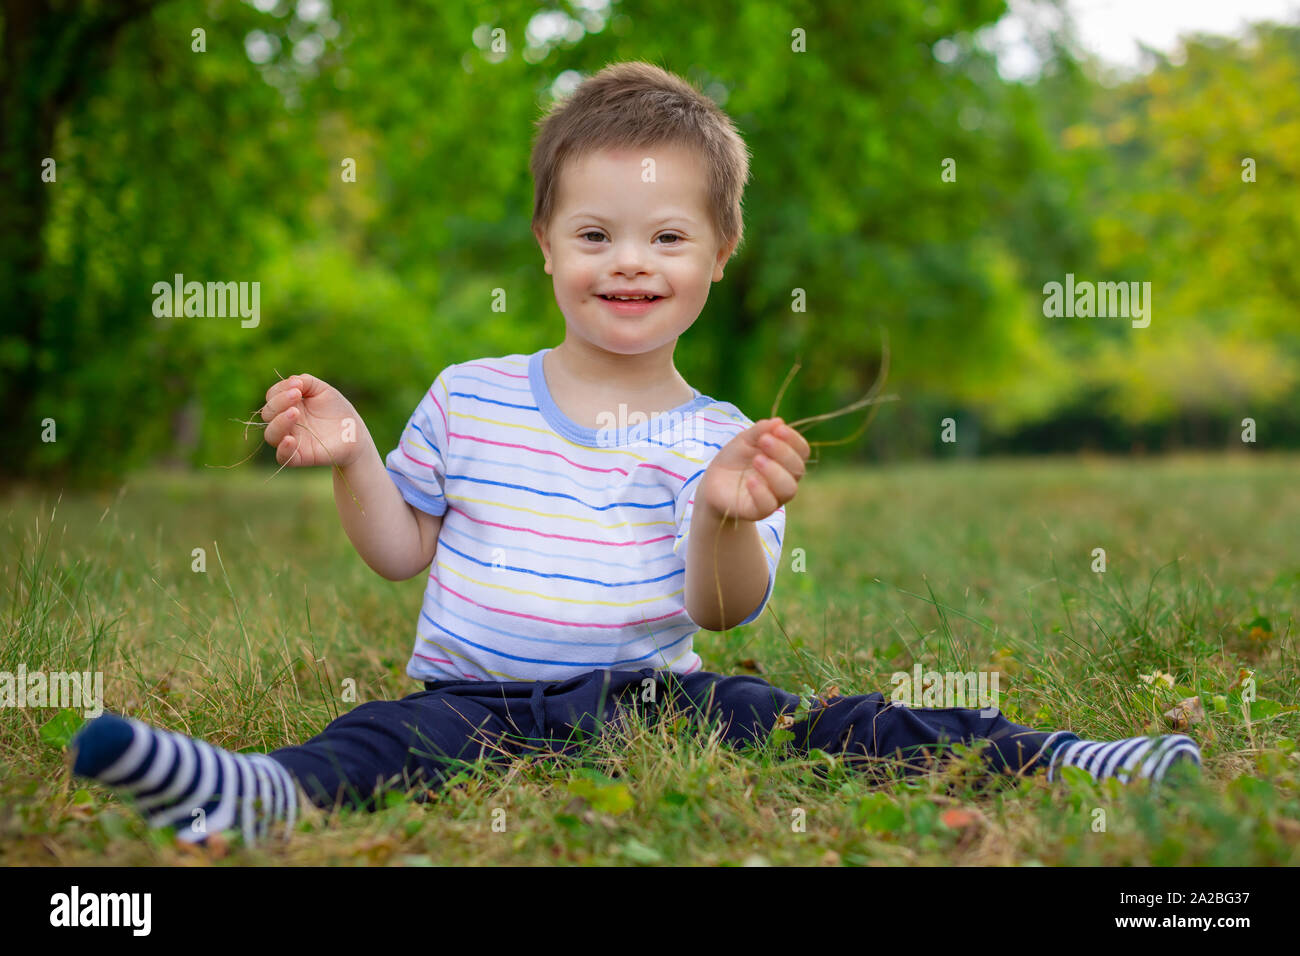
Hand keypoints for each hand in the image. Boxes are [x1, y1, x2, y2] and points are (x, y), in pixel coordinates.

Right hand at [260, 373, 370, 468]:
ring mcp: (292, 440)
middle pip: (268, 414)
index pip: (271, 397)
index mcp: (287, 406)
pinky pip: (283, 457)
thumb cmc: (336, 410)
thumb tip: (292, 380)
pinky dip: (283, 449)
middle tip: (296, 395)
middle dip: (279, 402)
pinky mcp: (300, 456)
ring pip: (271, 435)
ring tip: (295, 412)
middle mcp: (286, 423)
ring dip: (280, 422)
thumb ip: (307, 382)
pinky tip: (290, 439)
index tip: (297, 385)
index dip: (280, 389)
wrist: (354, 432)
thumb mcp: (323, 390)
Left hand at [696, 417, 810, 522]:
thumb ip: (760, 431)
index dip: (794, 439)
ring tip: (757, 459)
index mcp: (786, 461)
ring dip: (775, 471)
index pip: (802, 451)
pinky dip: (761, 491)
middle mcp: (785, 480)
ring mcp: (774, 497)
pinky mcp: (757, 511)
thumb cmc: (734, 459)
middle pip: (797, 468)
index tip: (778, 429)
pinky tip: (750, 480)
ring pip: (789, 489)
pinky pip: (768, 505)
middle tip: (764, 441)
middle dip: (783, 452)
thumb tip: (778, 422)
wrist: (713, 482)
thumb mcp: (744, 440)